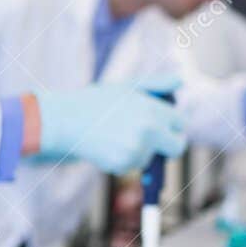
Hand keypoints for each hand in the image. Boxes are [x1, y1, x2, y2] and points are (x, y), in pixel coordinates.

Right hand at [30, 83, 184, 172]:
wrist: (64, 121)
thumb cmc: (95, 101)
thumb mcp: (127, 87)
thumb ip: (157, 84)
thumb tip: (181, 80)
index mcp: (152, 109)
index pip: (181, 122)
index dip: (172, 125)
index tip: (164, 126)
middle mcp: (149, 130)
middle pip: (177, 147)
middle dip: (168, 145)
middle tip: (152, 141)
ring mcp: (136, 149)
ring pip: (151, 158)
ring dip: (140, 152)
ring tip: (115, 136)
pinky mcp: (123, 164)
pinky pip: (133, 166)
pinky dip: (123, 160)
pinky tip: (107, 146)